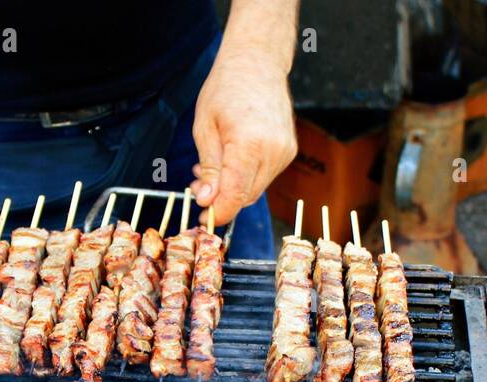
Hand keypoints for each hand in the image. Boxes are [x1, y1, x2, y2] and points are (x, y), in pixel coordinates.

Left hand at [189, 45, 296, 226]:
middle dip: (221, 198)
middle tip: (197, 186)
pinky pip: (264, 176)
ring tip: (209, 168)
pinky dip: (246, 175)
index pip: (235, 195)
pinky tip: (230, 159)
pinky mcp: (289, 151)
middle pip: (246, 196)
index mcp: (249, 144)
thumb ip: (208, 167)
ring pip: (255, 188)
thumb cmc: (226, 87)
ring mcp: (284, 151)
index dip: (218, 212)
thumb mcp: (204, 127)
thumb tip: (206, 200)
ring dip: (232, 187)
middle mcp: (273, 151)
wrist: (257, 61)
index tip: (202, 216)